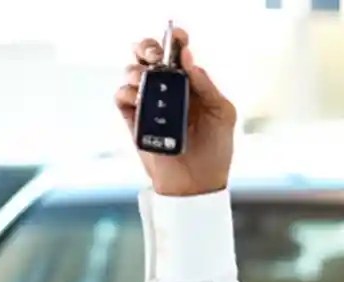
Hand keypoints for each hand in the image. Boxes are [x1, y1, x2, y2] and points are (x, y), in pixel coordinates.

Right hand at [115, 26, 236, 196]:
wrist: (197, 183)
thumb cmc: (215, 149)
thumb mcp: (222, 114)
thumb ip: (206, 85)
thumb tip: (189, 58)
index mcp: (190, 82)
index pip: (177, 52)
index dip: (174, 39)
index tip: (176, 36)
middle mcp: (168, 88)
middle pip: (148, 54)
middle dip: (148, 48)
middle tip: (156, 58)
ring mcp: (149, 102)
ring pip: (131, 71)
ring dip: (136, 70)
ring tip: (147, 80)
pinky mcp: (134, 119)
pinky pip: (121, 96)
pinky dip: (127, 92)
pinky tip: (139, 99)